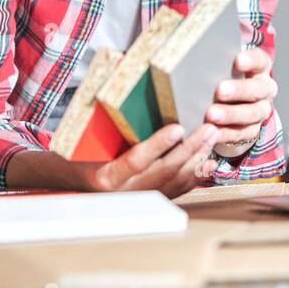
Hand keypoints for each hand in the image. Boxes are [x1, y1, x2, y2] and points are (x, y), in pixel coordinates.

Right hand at [79, 123, 219, 197]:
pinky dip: (196, 175)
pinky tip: (210, 163)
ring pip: (176, 181)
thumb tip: (126, 85)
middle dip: (190, 149)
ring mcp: (139, 200)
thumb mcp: (88, 143)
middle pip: (164, 171)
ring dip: (198, 159)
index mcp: (104, 177)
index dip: (158, 145)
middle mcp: (124, 193)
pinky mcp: (150, 201)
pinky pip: (178, 190)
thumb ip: (109, 127)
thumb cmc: (80, 156)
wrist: (76, 183)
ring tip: (213, 139)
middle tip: (209, 128)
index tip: (177, 127)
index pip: (135, 160)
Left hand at [206, 48, 275, 158]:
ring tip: (212, 115)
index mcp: (259, 68)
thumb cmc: (221, 76)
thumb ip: (213, 57)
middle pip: (258, 89)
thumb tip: (190, 49)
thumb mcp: (220, 65)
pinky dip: (226, 133)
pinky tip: (212, 131)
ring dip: (231, 114)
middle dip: (239, 90)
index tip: (237, 60)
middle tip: (220, 90)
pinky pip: (241, 133)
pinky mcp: (252, 130)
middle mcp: (264, 89)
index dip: (250, 60)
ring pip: (251, 113)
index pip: (260, 60)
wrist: (229, 102)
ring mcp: (260, 110)